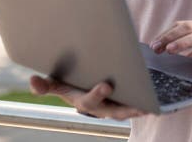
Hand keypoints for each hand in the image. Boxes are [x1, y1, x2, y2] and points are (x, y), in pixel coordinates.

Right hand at [29, 75, 145, 120]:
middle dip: (126, 107)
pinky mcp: (129, 102)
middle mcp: (103, 108)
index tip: (106, 85)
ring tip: (153, 103)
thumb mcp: (58, 85)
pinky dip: (149, 102)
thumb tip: (32, 81)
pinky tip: (159, 98)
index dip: (97, 94)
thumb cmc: (72, 84)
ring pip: (130, 110)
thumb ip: (46, 86)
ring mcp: (117, 107)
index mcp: (86, 102)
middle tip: (139, 103)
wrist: (86, 88)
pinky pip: (140, 104)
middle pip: (116, 110)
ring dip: (142, 107)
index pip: (90, 101)